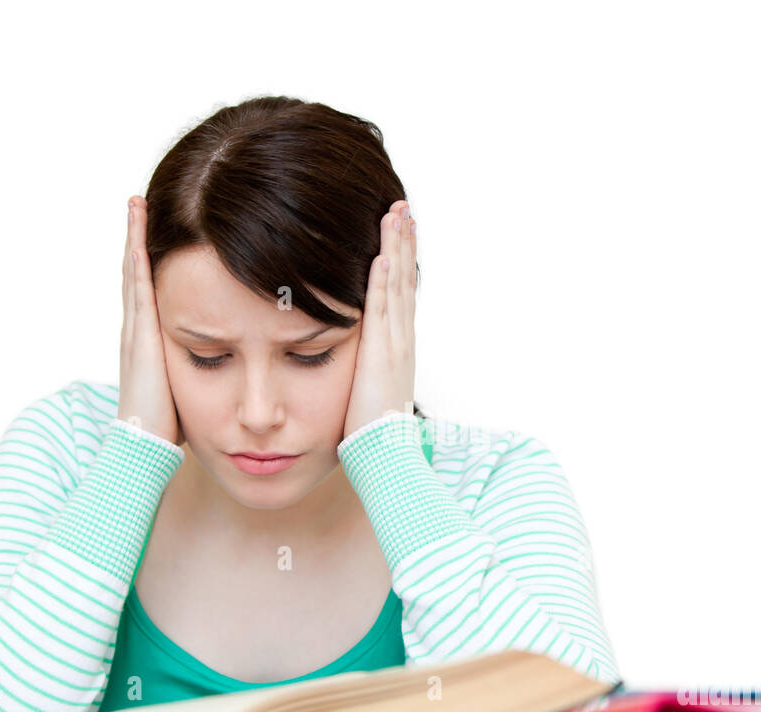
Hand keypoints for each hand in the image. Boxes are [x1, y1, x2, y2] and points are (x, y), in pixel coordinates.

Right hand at [118, 195, 182, 446]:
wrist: (144, 445)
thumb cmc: (169, 427)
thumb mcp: (188, 388)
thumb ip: (202, 370)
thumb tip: (227, 365)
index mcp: (149, 341)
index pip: (149, 291)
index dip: (150, 261)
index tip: (155, 232)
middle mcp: (137, 331)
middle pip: (137, 273)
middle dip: (138, 238)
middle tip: (139, 203)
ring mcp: (135, 332)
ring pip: (134, 274)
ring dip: (135, 238)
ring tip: (136, 204)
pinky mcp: (141, 338)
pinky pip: (138, 290)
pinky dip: (137, 261)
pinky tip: (140, 237)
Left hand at [342, 199, 417, 441]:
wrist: (386, 454)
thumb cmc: (372, 433)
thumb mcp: (368, 392)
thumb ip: (363, 372)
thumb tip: (356, 366)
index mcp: (397, 347)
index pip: (400, 295)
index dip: (400, 261)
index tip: (399, 232)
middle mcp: (401, 339)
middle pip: (404, 280)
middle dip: (403, 243)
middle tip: (402, 208)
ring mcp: (395, 343)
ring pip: (396, 285)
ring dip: (396, 248)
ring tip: (396, 214)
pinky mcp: (382, 352)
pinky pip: (383, 308)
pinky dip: (384, 279)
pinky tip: (382, 255)